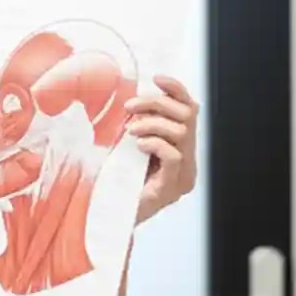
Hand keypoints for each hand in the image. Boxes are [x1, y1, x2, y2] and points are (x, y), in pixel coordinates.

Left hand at [126, 74, 199, 224]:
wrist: (105, 218)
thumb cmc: (113, 181)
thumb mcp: (125, 146)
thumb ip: (136, 125)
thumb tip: (132, 98)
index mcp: (180, 149)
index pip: (190, 110)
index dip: (177, 90)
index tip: (157, 78)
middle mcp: (187, 162)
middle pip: (187, 116)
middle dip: (157, 104)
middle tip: (130, 107)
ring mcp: (182, 177)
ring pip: (182, 132)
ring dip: (152, 123)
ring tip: (131, 130)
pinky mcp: (170, 189)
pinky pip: (174, 155)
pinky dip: (155, 144)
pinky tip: (137, 146)